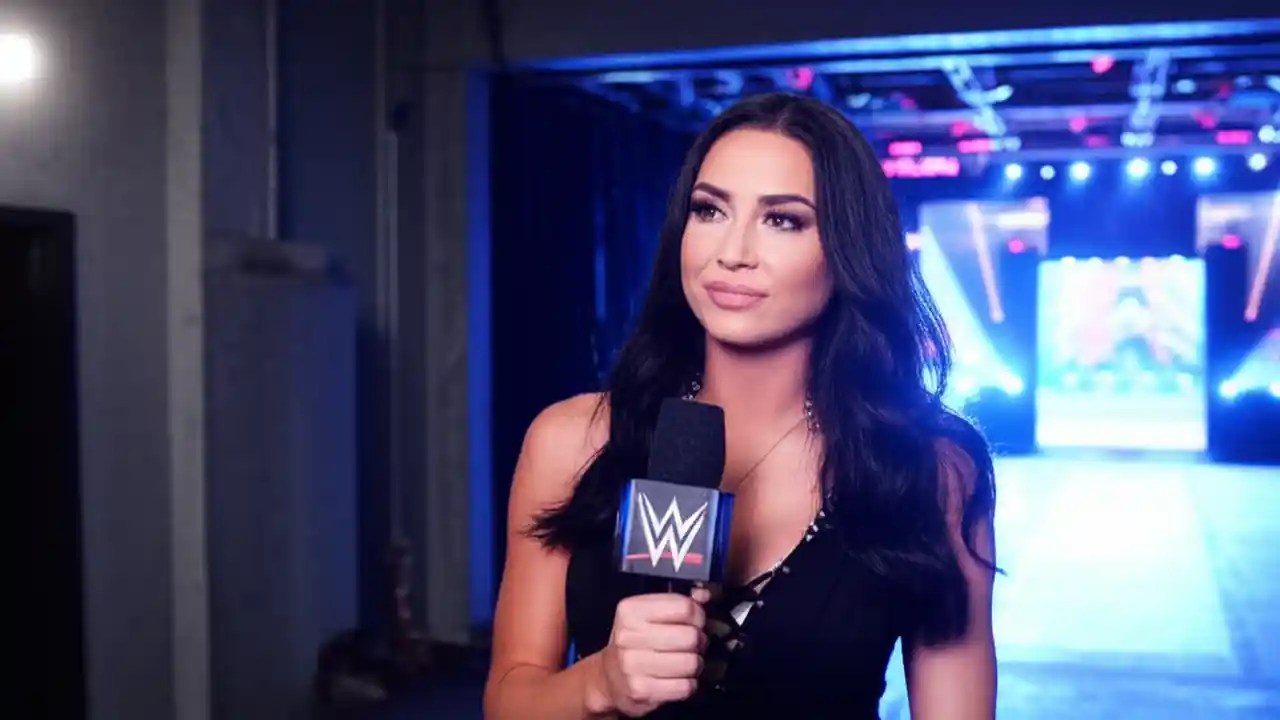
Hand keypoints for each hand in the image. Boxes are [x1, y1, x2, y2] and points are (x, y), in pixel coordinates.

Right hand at [589, 589, 710, 716]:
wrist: (609, 678)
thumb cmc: (633, 643)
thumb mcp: (648, 615)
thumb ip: (678, 602)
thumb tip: (704, 595)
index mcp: (631, 611)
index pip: (684, 607)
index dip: (698, 615)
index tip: (695, 621)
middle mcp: (629, 636)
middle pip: (691, 636)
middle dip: (699, 641)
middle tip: (690, 644)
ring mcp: (633, 665)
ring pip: (691, 663)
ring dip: (694, 664)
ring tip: (683, 662)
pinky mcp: (641, 690)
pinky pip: (685, 687)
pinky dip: (688, 684)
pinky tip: (676, 679)